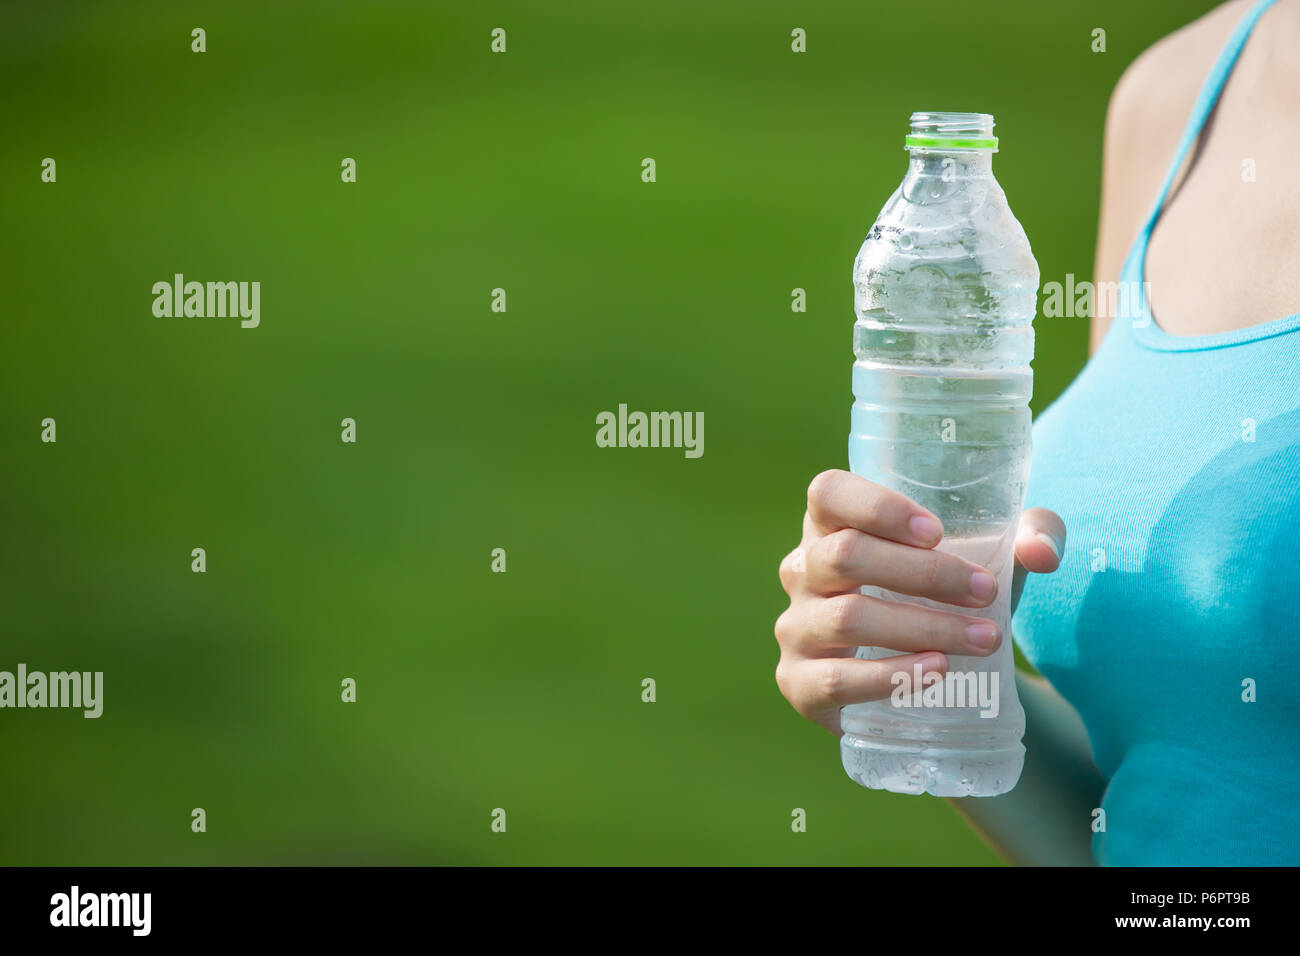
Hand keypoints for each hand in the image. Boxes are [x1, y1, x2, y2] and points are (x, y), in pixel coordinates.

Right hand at [774, 469, 1064, 734]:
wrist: (931, 680)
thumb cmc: (952, 598)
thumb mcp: (992, 558)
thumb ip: (1029, 535)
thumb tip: (1041, 550)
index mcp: (832, 525)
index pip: (828, 493)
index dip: (876, 506)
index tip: (937, 531)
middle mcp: (802, 570)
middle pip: (845, 555)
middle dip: (925, 574)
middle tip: (985, 592)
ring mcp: (795, 628)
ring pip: (846, 618)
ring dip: (922, 627)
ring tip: (983, 639)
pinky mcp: (799, 684)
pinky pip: (834, 679)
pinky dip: (888, 675)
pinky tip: (935, 671)